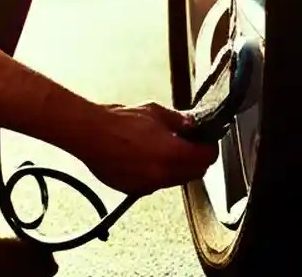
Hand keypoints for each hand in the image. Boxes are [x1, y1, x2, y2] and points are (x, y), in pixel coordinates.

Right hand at [77, 103, 219, 195]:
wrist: (91, 134)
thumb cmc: (119, 121)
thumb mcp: (155, 112)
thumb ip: (179, 121)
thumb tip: (191, 125)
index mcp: (172, 154)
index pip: (206, 157)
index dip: (210, 148)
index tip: (208, 141)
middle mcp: (163, 174)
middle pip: (195, 173)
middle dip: (198, 160)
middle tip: (193, 146)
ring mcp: (148, 185)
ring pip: (177, 181)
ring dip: (180, 168)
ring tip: (169, 151)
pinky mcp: (135, 190)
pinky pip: (157, 185)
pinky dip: (160, 175)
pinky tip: (150, 159)